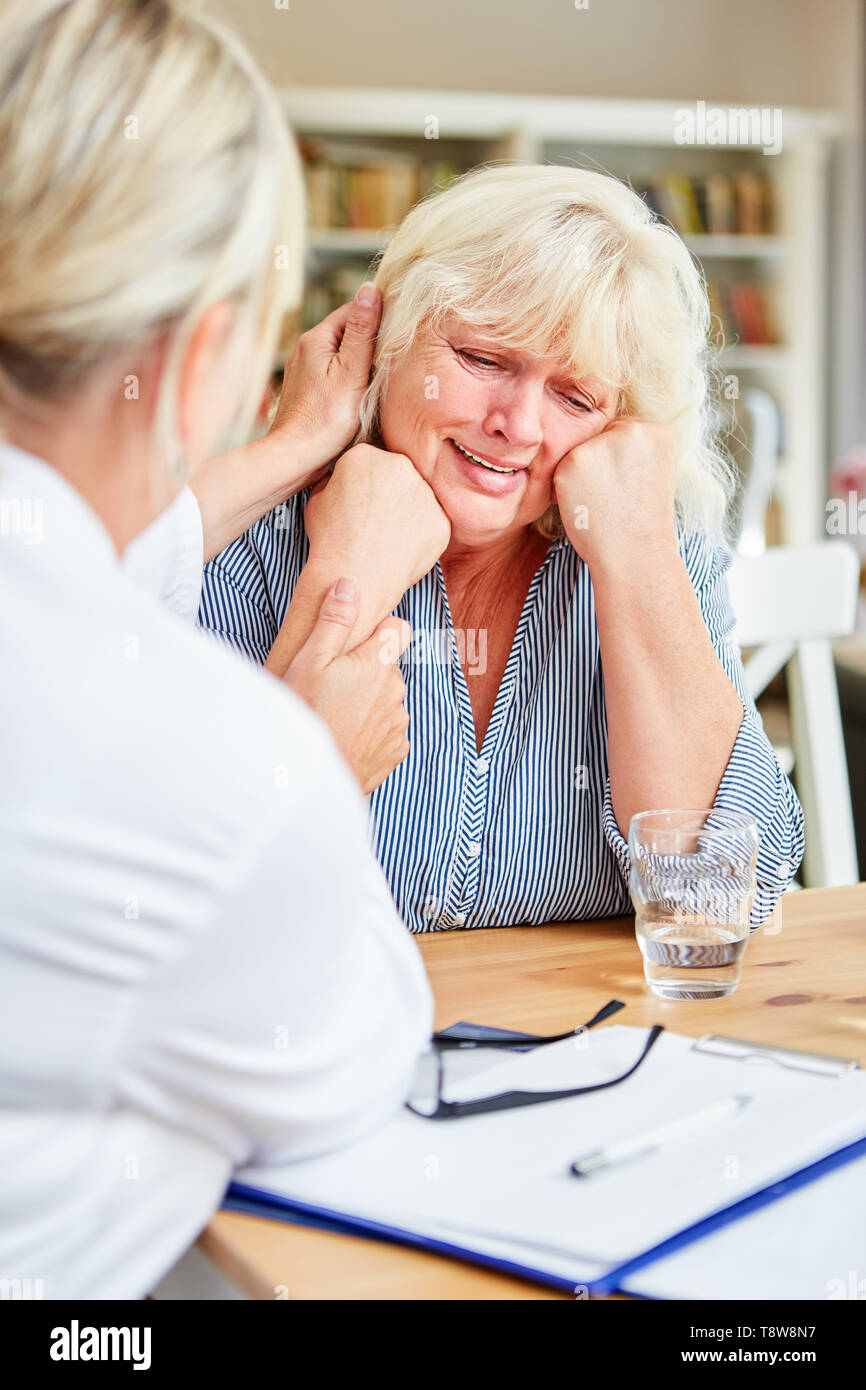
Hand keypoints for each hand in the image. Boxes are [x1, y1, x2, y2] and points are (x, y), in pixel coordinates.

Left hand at [268, 284, 382, 484]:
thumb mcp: (352, 371)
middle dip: (369, 339)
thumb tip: (369, 290)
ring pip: (338, 353)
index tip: (400, 329)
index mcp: (316, 338)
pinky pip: (331, 372)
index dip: (378, 316)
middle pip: (345, 331)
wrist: (295, 456)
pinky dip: (347, 376)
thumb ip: (361, 331)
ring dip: (359, 360)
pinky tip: (359, 391)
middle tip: (394, 355)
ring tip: (379, 375)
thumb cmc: (325, 419)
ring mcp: (303, 370)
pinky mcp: (305, 390)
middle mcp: (304, 349)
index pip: (352, 310)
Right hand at [287, 577, 412, 794]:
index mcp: (379, 663)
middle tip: (330, 688)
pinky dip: (371, 731)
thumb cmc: (305, 715)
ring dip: (368, 702)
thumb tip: (350, 584)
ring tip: (335, 715)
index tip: (348, 648)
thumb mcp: (309, 661)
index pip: (397, 628)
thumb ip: (334, 621)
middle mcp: (397, 690)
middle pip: (388, 666)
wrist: (310, 778)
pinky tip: (346, 736)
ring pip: (387, 698)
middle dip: (366, 671)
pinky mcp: (397, 750)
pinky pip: (388, 730)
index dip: (374, 632)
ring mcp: (399, 722)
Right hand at [303, 442, 450, 638]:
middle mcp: (400, 465)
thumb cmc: (331, 540)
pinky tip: (402, 548)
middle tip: (378, 521)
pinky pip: (433, 523)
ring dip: (409, 512)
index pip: (371, 462)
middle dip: (391, 494)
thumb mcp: (317, 499)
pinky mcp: (441, 520)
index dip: (365, 485)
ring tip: (388, 537)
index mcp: (366, 455)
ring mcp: (425, 492)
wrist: (353, 576)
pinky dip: (422, 535)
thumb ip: (335, 481)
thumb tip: (340, 480)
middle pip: (399, 475)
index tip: (362, 504)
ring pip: (420, 498)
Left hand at [553, 420, 677, 575]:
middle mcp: (632, 430)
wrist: (634, 556)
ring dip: (581, 476)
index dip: (620, 465)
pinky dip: (565, 490)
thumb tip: (603, 439)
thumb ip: (633, 449)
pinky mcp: (573, 461)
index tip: (630, 489)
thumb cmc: (641, 522)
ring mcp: (601, 443)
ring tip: (602, 504)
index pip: (624, 434)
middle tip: (614, 499)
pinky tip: (585, 507)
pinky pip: (561, 470)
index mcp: (656, 431)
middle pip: (600, 439)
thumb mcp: (651, 473)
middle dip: (600, 466)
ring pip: (579, 453)